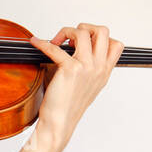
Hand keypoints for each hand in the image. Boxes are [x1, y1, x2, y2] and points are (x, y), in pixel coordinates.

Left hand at [29, 22, 123, 151]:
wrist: (59, 123)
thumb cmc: (67, 107)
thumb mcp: (86, 86)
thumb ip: (87, 68)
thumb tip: (73, 50)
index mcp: (104, 72)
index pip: (116, 44)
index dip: (99, 38)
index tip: (83, 44)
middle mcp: (99, 68)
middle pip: (103, 31)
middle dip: (85, 28)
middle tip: (71, 38)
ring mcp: (86, 68)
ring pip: (83, 33)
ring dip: (67, 31)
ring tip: (56, 41)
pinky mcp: (70, 69)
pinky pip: (55, 47)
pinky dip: (42, 43)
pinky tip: (36, 43)